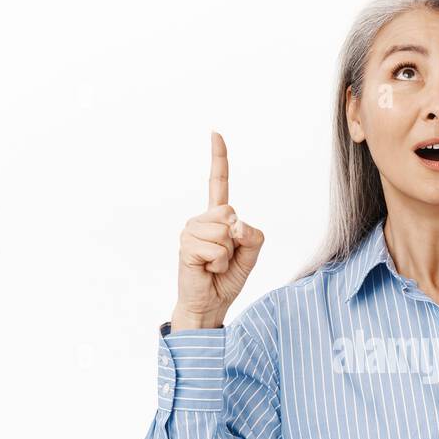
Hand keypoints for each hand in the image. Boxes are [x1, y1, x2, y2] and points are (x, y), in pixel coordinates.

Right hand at [171, 131, 264, 329]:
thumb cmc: (227, 279)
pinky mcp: (186, 246)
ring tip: (214, 265)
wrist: (209, 305)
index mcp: (217, 218)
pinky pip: (216, 249)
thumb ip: (252, 235)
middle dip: (236, 240)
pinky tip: (207, 270)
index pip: (218, 183)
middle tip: (225, 259)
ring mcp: (190, 231)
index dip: (218, 159)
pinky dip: (218, 263)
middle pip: (230, 213)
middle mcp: (201, 220)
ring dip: (226, 255)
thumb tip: (234, 223)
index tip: (215, 134)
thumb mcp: (251, 255)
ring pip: (223, 232)